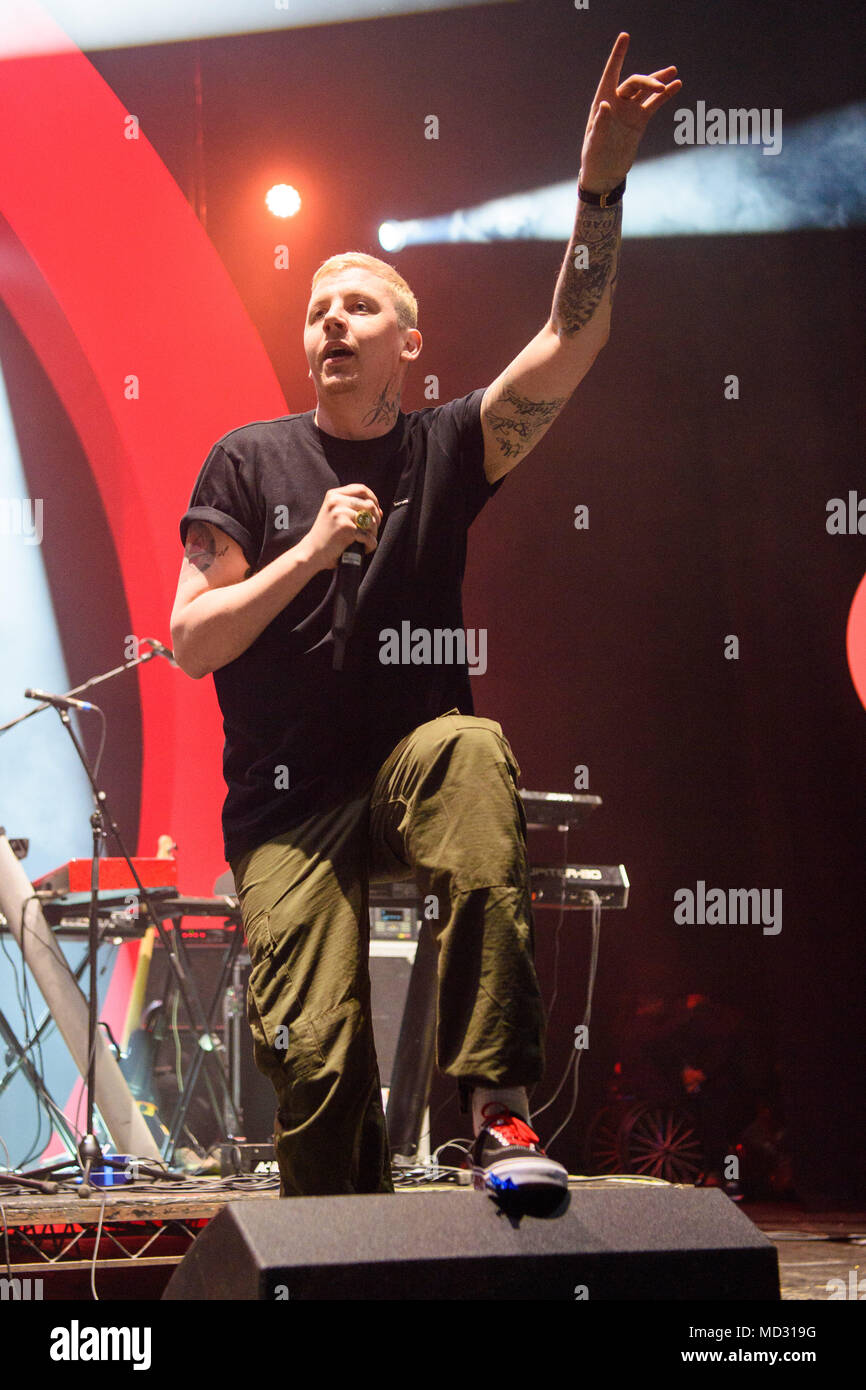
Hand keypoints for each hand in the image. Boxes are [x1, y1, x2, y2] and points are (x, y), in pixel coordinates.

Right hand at [303, 484, 380, 571]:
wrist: (312, 552)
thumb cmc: (327, 536)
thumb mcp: (336, 515)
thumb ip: (354, 509)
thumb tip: (379, 511)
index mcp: (334, 495)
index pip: (361, 489)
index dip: (373, 499)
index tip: (376, 512)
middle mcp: (336, 501)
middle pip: (370, 504)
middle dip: (377, 519)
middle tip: (372, 531)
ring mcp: (341, 513)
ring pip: (371, 520)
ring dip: (374, 533)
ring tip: (367, 541)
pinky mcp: (346, 527)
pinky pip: (368, 535)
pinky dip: (370, 544)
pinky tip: (364, 549)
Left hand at [580, 33, 680, 193]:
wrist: (606, 174)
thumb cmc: (594, 158)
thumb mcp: (596, 142)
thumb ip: (601, 123)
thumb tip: (606, 104)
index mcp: (602, 102)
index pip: (611, 73)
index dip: (618, 55)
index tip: (625, 37)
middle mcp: (617, 102)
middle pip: (634, 83)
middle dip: (648, 81)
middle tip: (661, 86)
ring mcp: (630, 110)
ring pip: (646, 90)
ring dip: (659, 81)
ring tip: (674, 73)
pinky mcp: (640, 120)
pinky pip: (654, 103)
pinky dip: (665, 95)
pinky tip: (677, 85)